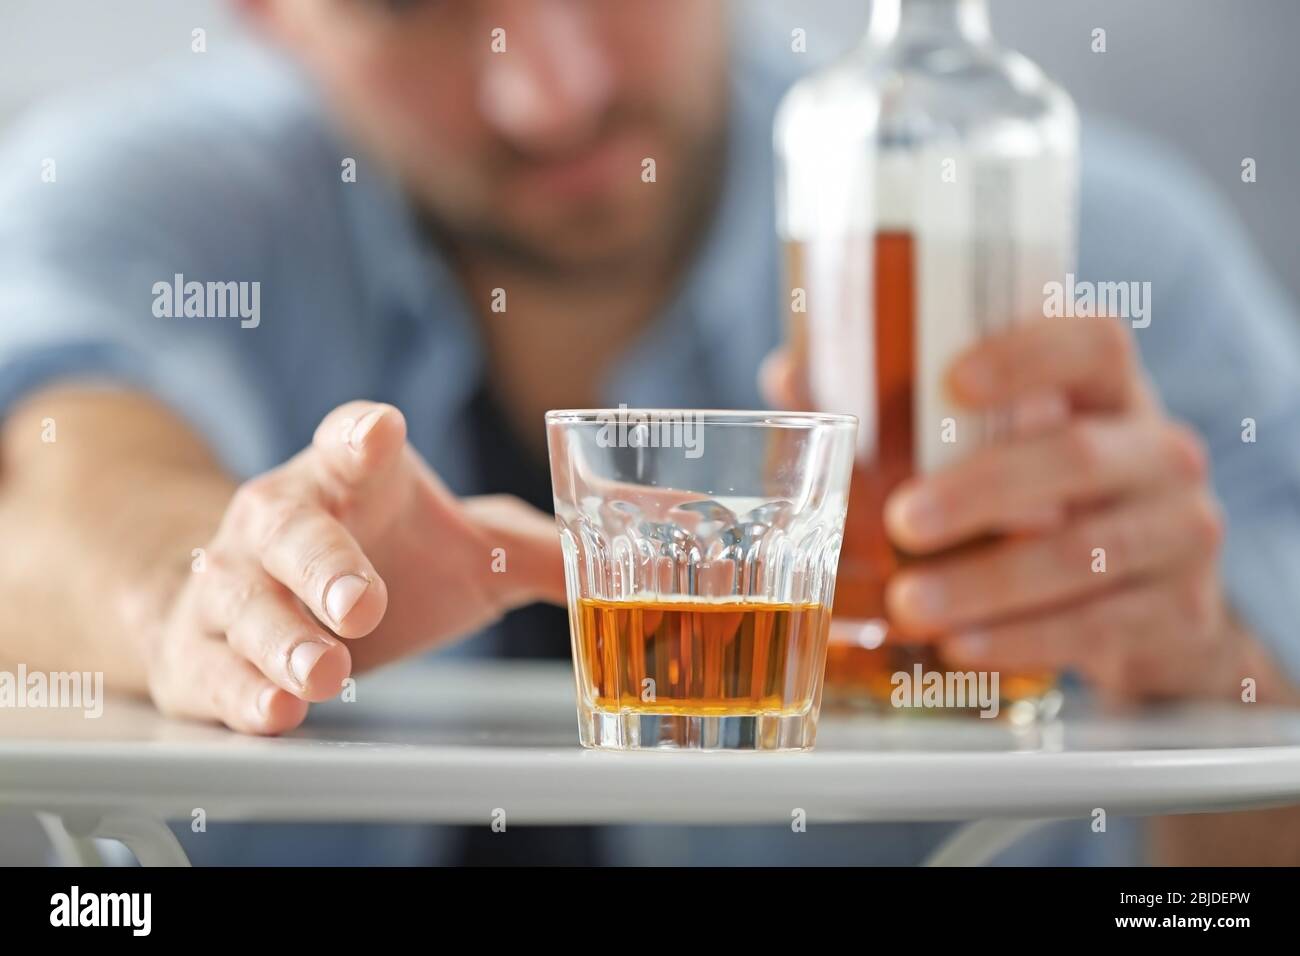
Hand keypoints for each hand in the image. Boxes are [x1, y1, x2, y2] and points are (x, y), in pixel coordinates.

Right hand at [146, 401, 563, 733]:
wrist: (252, 596)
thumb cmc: (372, 560)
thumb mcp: (459, 549)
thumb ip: (528, 552)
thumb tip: (606, 566)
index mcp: (348, 476)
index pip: (352, 443)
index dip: (363, 437)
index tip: (379, 435)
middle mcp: (280, 519)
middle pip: (292, 531)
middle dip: (325, 567)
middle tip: (361, 603)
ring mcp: (232, 582)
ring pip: (245, 604)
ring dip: (283, 639)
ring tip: (326, 673)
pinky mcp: (199, 649)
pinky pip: (214, 669)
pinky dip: (241, 692)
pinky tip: (276, 710)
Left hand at [764, 317, 1278, 702]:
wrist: (1149, 608)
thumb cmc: (1044, 502)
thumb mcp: (994, 448)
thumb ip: (898, 409)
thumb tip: (790, 375)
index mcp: (1109, 391)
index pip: (1090, 342)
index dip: (1027, 354)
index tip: (953, 380)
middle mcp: (1158, 452)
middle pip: (1079, 456)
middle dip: (982, 491)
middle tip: (901, 522)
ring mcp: (1179, 533)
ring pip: (1083, 553)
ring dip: (986, 583)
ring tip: (909, 604)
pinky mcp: (1179, 613)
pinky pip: (1098, 627)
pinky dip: (1019, 640)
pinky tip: (960, 648)